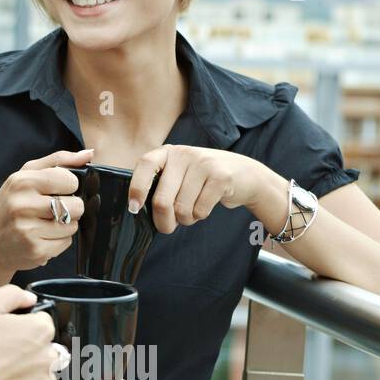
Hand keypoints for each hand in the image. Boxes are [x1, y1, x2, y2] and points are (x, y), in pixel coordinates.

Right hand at [0, 148, 93, 275]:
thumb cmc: (9, 206)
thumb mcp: (25, 176)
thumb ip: (58, 161)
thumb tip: (89, 154)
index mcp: (22, 182)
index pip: (70, 180)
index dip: (68, 186)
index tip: (54, 191)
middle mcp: (23, 205)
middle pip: (76, 205)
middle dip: (69, 208)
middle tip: (49, 211)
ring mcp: (29, 230)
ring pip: (73, 226)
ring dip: (63, 226)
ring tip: (43, 225)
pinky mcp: (36, 251)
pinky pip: (66, 243)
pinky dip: (58, 241)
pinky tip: (41, 238)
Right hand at [0, 284, 59, 379]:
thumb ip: (13, 294)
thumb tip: (31, 298)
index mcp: (40, 330)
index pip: (42, 321)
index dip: (24, 324)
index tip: (6, 331)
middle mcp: (49, 356)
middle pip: (45, 348)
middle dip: (29, 349)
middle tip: (1, 352)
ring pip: (42, 373)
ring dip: (28, 372)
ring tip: (1, 372)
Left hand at [127, 145, 268, 233]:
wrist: (245, 174)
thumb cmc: (202, 180)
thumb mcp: (179, 174)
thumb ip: (160, 185)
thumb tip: (138, 209)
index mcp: (168, 152)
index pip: (145, 165)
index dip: (137, 188)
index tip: (134, 209)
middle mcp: (184, 154)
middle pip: (162, 199)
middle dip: (164, 221)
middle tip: (168, 227)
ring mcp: (203, 163)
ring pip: (182, 209)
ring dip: (186, 219)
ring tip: (192, 210)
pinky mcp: (221, 177)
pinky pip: (200, 210)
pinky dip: (200, 216)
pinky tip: (205, 206)